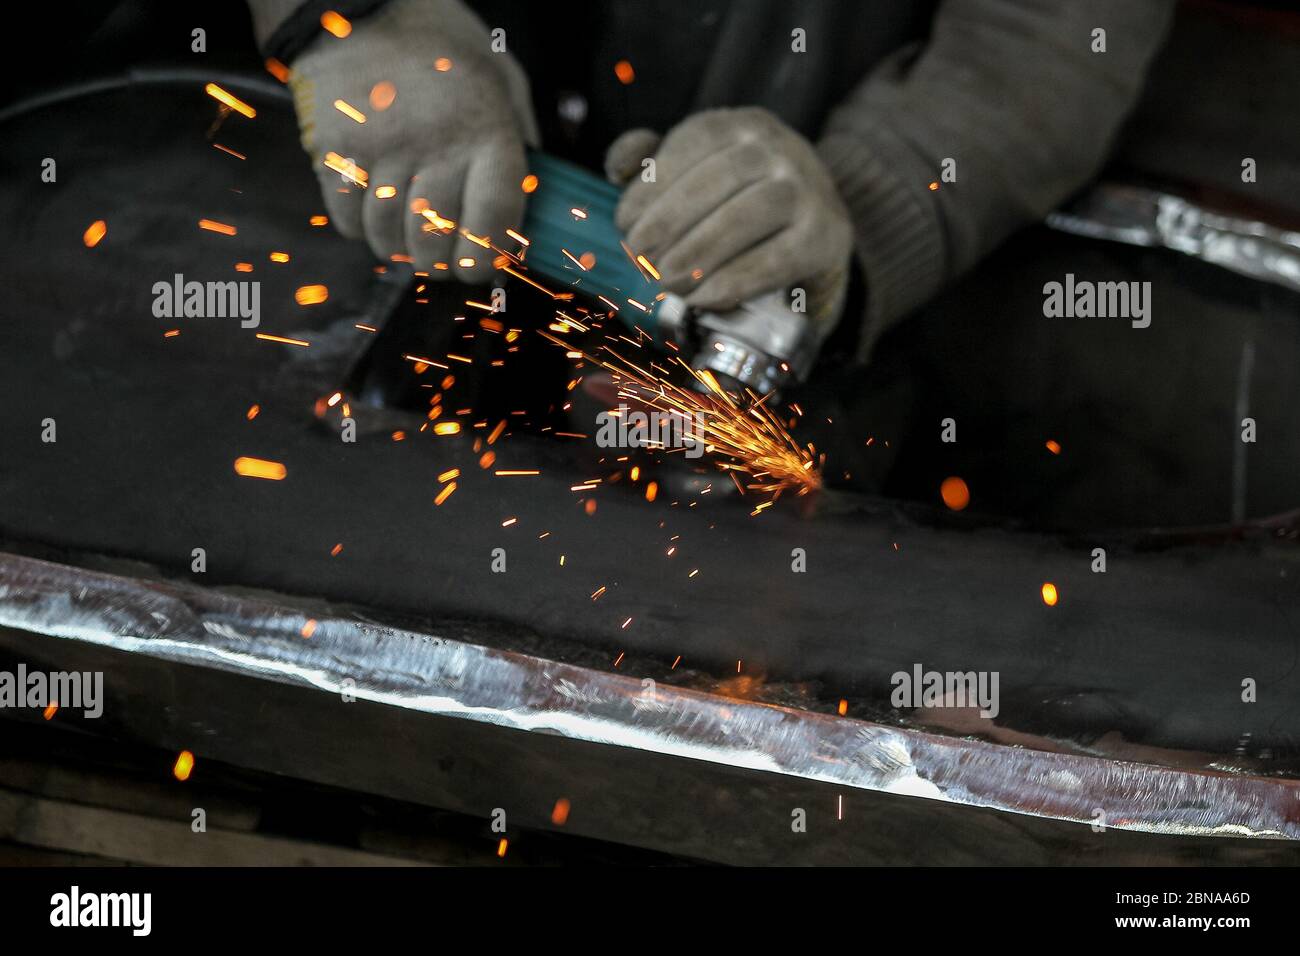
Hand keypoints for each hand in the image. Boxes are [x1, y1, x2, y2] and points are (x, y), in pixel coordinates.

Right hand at [287, 0, 536, 281]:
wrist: (357, 6)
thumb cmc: (439, 44)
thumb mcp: (500, 77)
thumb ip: (516, 135)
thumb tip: (532, 196)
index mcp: (486, 129)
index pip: (493, 221)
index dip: (487, 258)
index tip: (482, 265)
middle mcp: (436, 144)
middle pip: (435, 241)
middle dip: (440, 264)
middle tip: (441, 261)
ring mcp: (382, 148)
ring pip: (389, 236)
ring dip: (398, 249)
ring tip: (405, 240)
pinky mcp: (336, 150)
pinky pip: (347, 218)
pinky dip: (360, 228)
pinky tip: (371, 212)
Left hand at [607, 107, 851, 333]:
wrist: (818, 227)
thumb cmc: (742, 198)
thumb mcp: (700, 168)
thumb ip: (651, 162)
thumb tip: (616, 165)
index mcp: (743, 124)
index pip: (692, 142)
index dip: (651, 186)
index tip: (625, 225)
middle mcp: (780, 148)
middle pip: (716, 181)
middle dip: (668, 224)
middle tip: (639, 258)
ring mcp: (808, 190)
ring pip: (745, 218)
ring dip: (696, 253)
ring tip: (664, 280)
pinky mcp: (824, 236)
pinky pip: (774, 259)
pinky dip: (733, 281)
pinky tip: (701, 297)